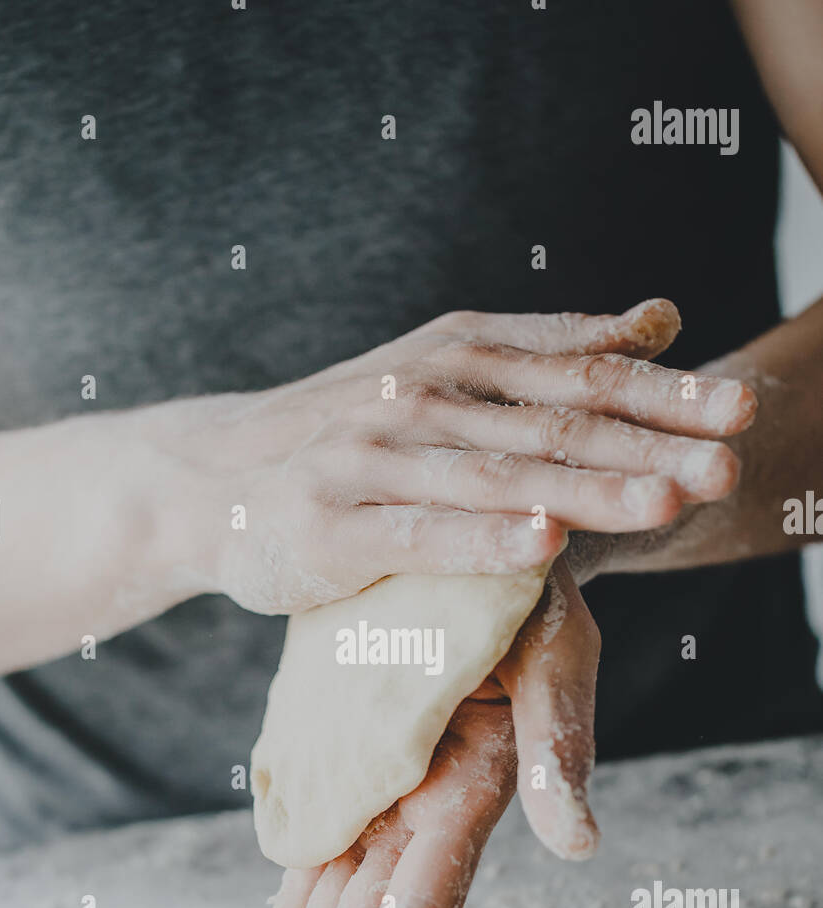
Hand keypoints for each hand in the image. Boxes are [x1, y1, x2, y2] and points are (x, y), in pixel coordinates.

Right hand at [159, 299, 755, 613]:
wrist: (211, 474)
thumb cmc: (347, 434)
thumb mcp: (446, 371)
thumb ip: (549, 352)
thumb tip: (657, 320)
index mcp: (457, 355)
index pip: (577, 370)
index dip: (663, 391)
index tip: (738, 407)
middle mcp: (420, 394)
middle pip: (553, 422)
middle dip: (649, 444)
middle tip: (727, 461)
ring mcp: (374, 459)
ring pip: (497, 476)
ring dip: (585, 490)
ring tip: (663, 501)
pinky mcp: (333, 526)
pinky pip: (419, 534)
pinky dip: (481, 538)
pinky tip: (541, 544)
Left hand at [248, 558, 598, 907]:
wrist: (485, 550)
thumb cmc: (531, 596)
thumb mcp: (556, 652)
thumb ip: (561, 744)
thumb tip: (579, 847)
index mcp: (475, 786)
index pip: (420, 897)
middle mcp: (429, 809)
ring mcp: (392, 800)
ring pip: (335, 907)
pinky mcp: (358, 780)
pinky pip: (317, 865)